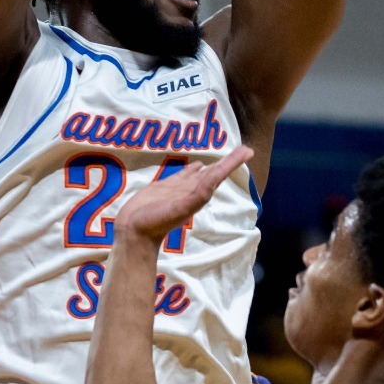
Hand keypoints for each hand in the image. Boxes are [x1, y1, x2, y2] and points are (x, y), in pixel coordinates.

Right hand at [117, 146, 252, 245]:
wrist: (135, 232)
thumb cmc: (158, 221)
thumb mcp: (181, 208)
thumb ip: (199, 193)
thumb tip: (216, 175)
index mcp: (200, 193)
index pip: (219, 174)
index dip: (233, 162)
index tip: (248, 151)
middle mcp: (192, 190)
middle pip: (214, 172)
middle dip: (228, 162)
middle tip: (242, 150)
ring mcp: (179, 188)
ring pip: (200, 173)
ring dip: (211, 166)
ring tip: (223, 157)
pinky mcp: (166, 187)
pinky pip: (183, 174)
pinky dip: (192, 168)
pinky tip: (196, 165)